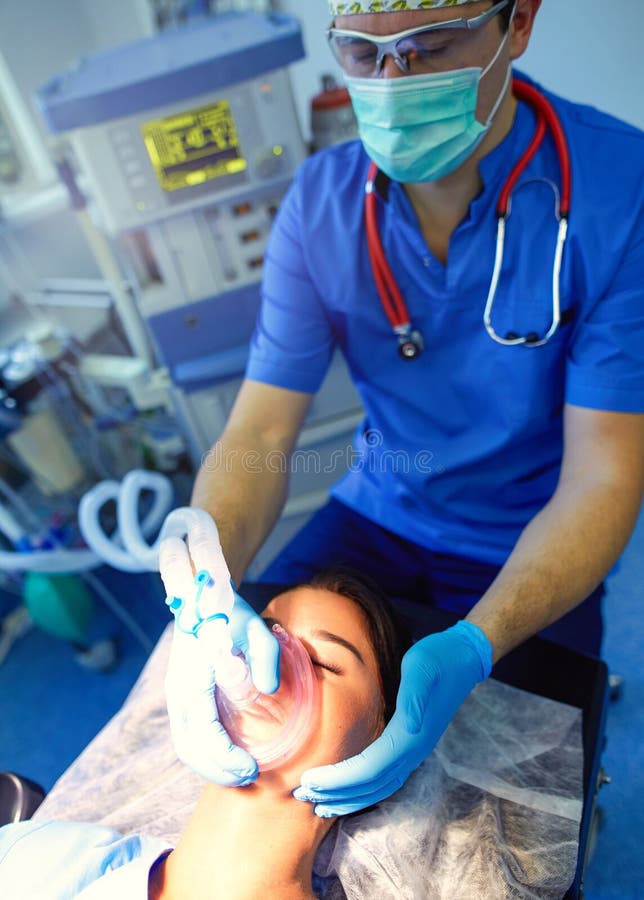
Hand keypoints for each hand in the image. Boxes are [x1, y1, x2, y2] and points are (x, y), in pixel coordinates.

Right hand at [159, 512, 279, 784]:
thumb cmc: (228, 611)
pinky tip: (229, 759)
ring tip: (242, 773)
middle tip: (251, 777)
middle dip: (219, 768)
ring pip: (186, 744)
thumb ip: (264, 654)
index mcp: (192, 674)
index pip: (201, 727)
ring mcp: (176, 695)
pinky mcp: (181, 698)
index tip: (251, 768)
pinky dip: (205, 755)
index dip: (224, 754)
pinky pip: (188, 736)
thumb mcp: (253, 625)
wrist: (199, 595)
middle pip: (190, 745)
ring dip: (211, 766)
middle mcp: (178, 689)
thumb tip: (271, 689)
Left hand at [293, 620, 491, 815]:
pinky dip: (364, 789)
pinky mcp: (413, 744)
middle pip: (371, 785)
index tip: (310, 780)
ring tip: (320, 804)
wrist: (465, 658)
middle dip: (336, 793)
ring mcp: (416, 750)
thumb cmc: (439, 657)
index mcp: (412, 734)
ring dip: (349, 798)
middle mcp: (415, 750)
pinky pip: (386, 777)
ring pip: (380, 787)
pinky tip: (347, 790)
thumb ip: (414, 695)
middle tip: (302, 795)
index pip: (370, 768)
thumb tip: (410, 725)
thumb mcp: (422, 667)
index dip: (339, 779)